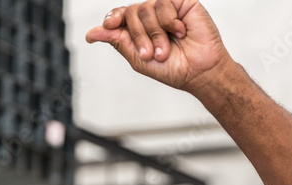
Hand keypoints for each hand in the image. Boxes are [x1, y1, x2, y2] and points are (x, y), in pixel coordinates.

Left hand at [85, 0, 231, 93]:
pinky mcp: (181, 1)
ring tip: (166, 48)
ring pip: (146, 7)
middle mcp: (151, 16)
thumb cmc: (174, 68)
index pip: (120, 16)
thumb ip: (117, 41)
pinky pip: (163, 3)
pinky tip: (180, 32)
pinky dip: (169, 22)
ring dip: (155, 33)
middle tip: (150, 54)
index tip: (108, 25)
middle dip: (138, 36)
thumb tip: (92, 33)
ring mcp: (166, 7)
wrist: (199, 71)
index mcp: (140, 29)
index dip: (113, 18)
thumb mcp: (139, 58)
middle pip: (131, 12)